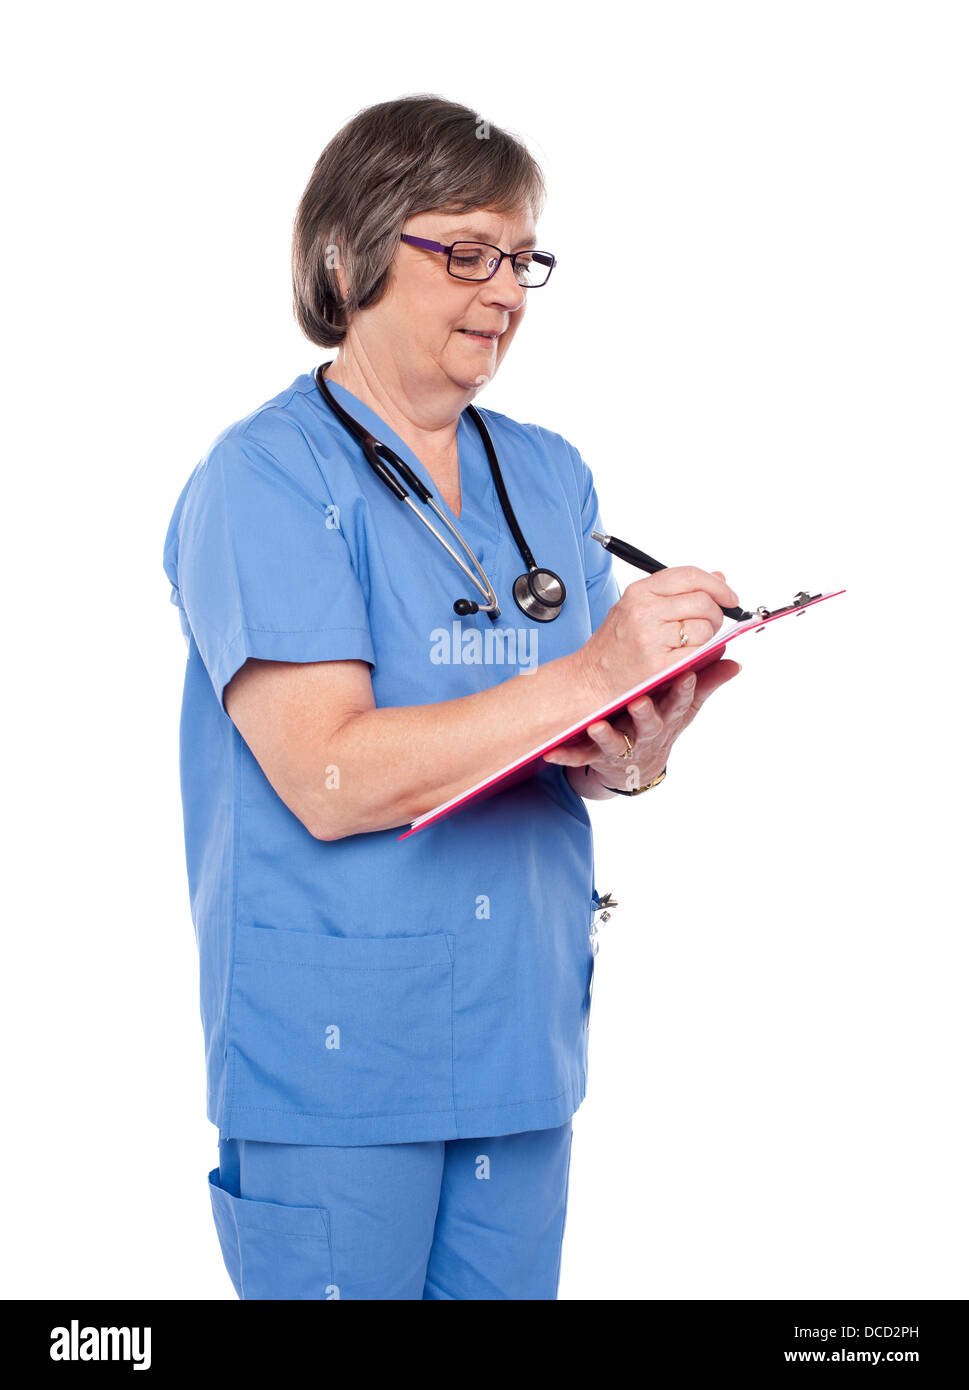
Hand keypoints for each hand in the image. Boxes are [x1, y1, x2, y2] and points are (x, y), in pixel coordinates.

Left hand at [543, 655, 741, 789]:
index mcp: (669, 713)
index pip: (680, 700)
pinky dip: (568, 755)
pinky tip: (553, 752)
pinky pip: (581, 756)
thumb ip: (707, 682)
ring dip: (607, 735)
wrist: (636, 764)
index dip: (684, 688)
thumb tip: (734, 662)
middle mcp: (647, 730)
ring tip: (597, 726)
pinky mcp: (598, 755)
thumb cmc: (662, 722)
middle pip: (650, 723)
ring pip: (616, 742)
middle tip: (640, 701)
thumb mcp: (686, 707)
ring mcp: (623, 744)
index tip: (686, 674)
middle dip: (646, 714)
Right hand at [575, 565, 740, 704]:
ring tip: (688, 645)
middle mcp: (644, 610)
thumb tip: (718, 577)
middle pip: (703, 601)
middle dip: (716, 615)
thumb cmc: (615, 645)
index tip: (729, 597)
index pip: (690, 575)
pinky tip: (683, 659)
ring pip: (705, 627)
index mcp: (639, 592)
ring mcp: (651, 637)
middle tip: (709, 626)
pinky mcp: (659, 664)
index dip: (716, 585)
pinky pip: (699, 652)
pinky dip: (700, 655)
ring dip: (707, 638)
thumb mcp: (638, 607)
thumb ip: (677, 592)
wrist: (591, 679)